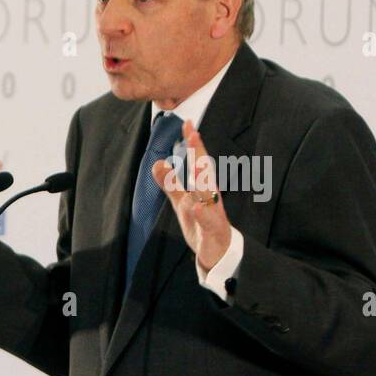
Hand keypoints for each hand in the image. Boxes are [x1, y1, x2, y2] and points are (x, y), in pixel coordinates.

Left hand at [151, 119, 231, 270]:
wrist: (217, 252)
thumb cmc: (201, 223)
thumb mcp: (181, 202)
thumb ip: (171, 183)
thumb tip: (158, 163)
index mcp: (203, 188)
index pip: (198, 162)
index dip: (193, 144)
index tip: (187, 123)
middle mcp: (210, 196)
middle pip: (205, 172)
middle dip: (199, 153)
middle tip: (194, 133)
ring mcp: (214, 213)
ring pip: (209, 195)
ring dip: (203, 180)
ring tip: (196, 164)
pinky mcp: (214, 231)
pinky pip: (209, 222)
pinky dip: (203, 214)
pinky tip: (196, 206)